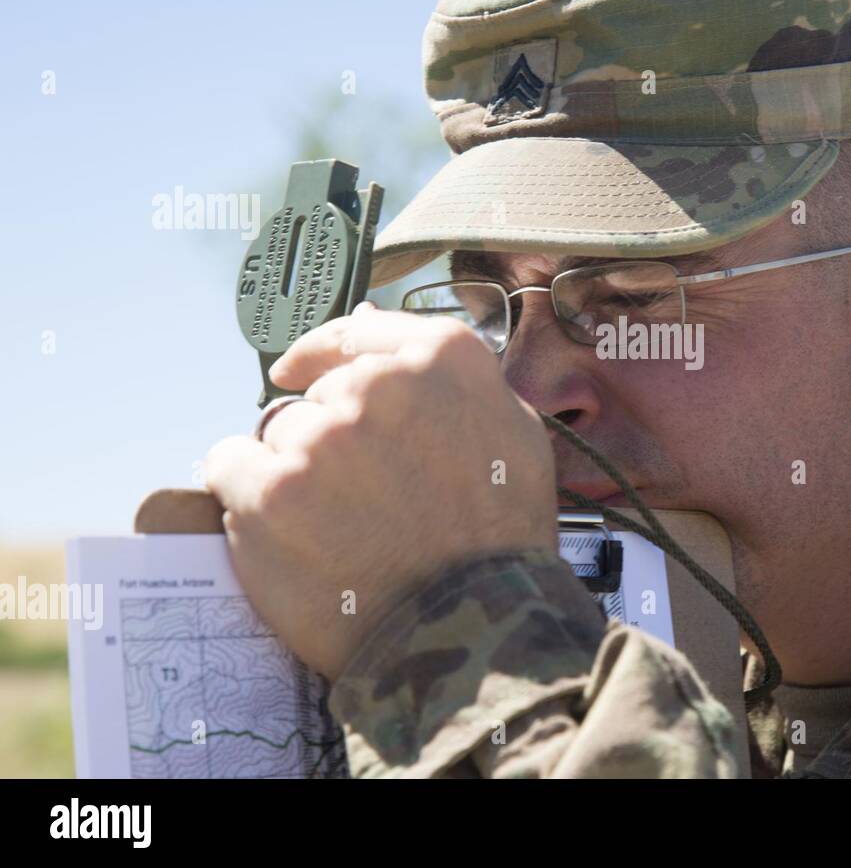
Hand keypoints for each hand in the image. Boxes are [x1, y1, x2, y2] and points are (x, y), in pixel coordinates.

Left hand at [204, 304, 557, 679]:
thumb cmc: (498, 538)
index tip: (297, 369)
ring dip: (294, 471)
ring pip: (278, 434)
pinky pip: (227, 465)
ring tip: (336, 529)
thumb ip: (453, 377)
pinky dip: (244, 495)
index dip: (324, 353)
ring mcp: (321, 436)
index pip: (360, 332)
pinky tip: (286, 531)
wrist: (468, 630)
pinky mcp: (269, 491)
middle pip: (319, 396)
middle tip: (363, 500)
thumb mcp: (514, 432)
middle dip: (330, 438)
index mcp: (444, 360)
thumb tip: (378, 330)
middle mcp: (379, 384)